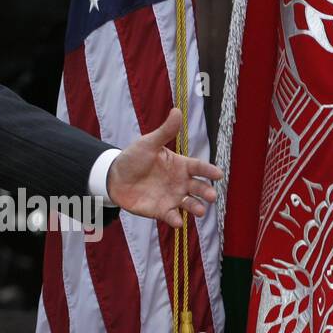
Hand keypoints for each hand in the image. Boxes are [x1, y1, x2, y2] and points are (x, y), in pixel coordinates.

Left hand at [106, 108, 222, 227]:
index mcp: (180, 165)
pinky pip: (171, 216)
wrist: (114, 177)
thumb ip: (165, 131)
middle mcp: (180, 182)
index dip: (209, 171)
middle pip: (199, 188)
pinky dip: (175, 220)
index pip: (199, 167)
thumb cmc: (133, 158)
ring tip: (199, 210)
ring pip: (190, 204)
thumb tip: (176, 110)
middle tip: (211, 196)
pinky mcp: (161, 210)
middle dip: (207, 192)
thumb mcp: (148, 143)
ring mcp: (172, 197)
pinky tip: (177, 221)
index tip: (218, 174)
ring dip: (196, 208)